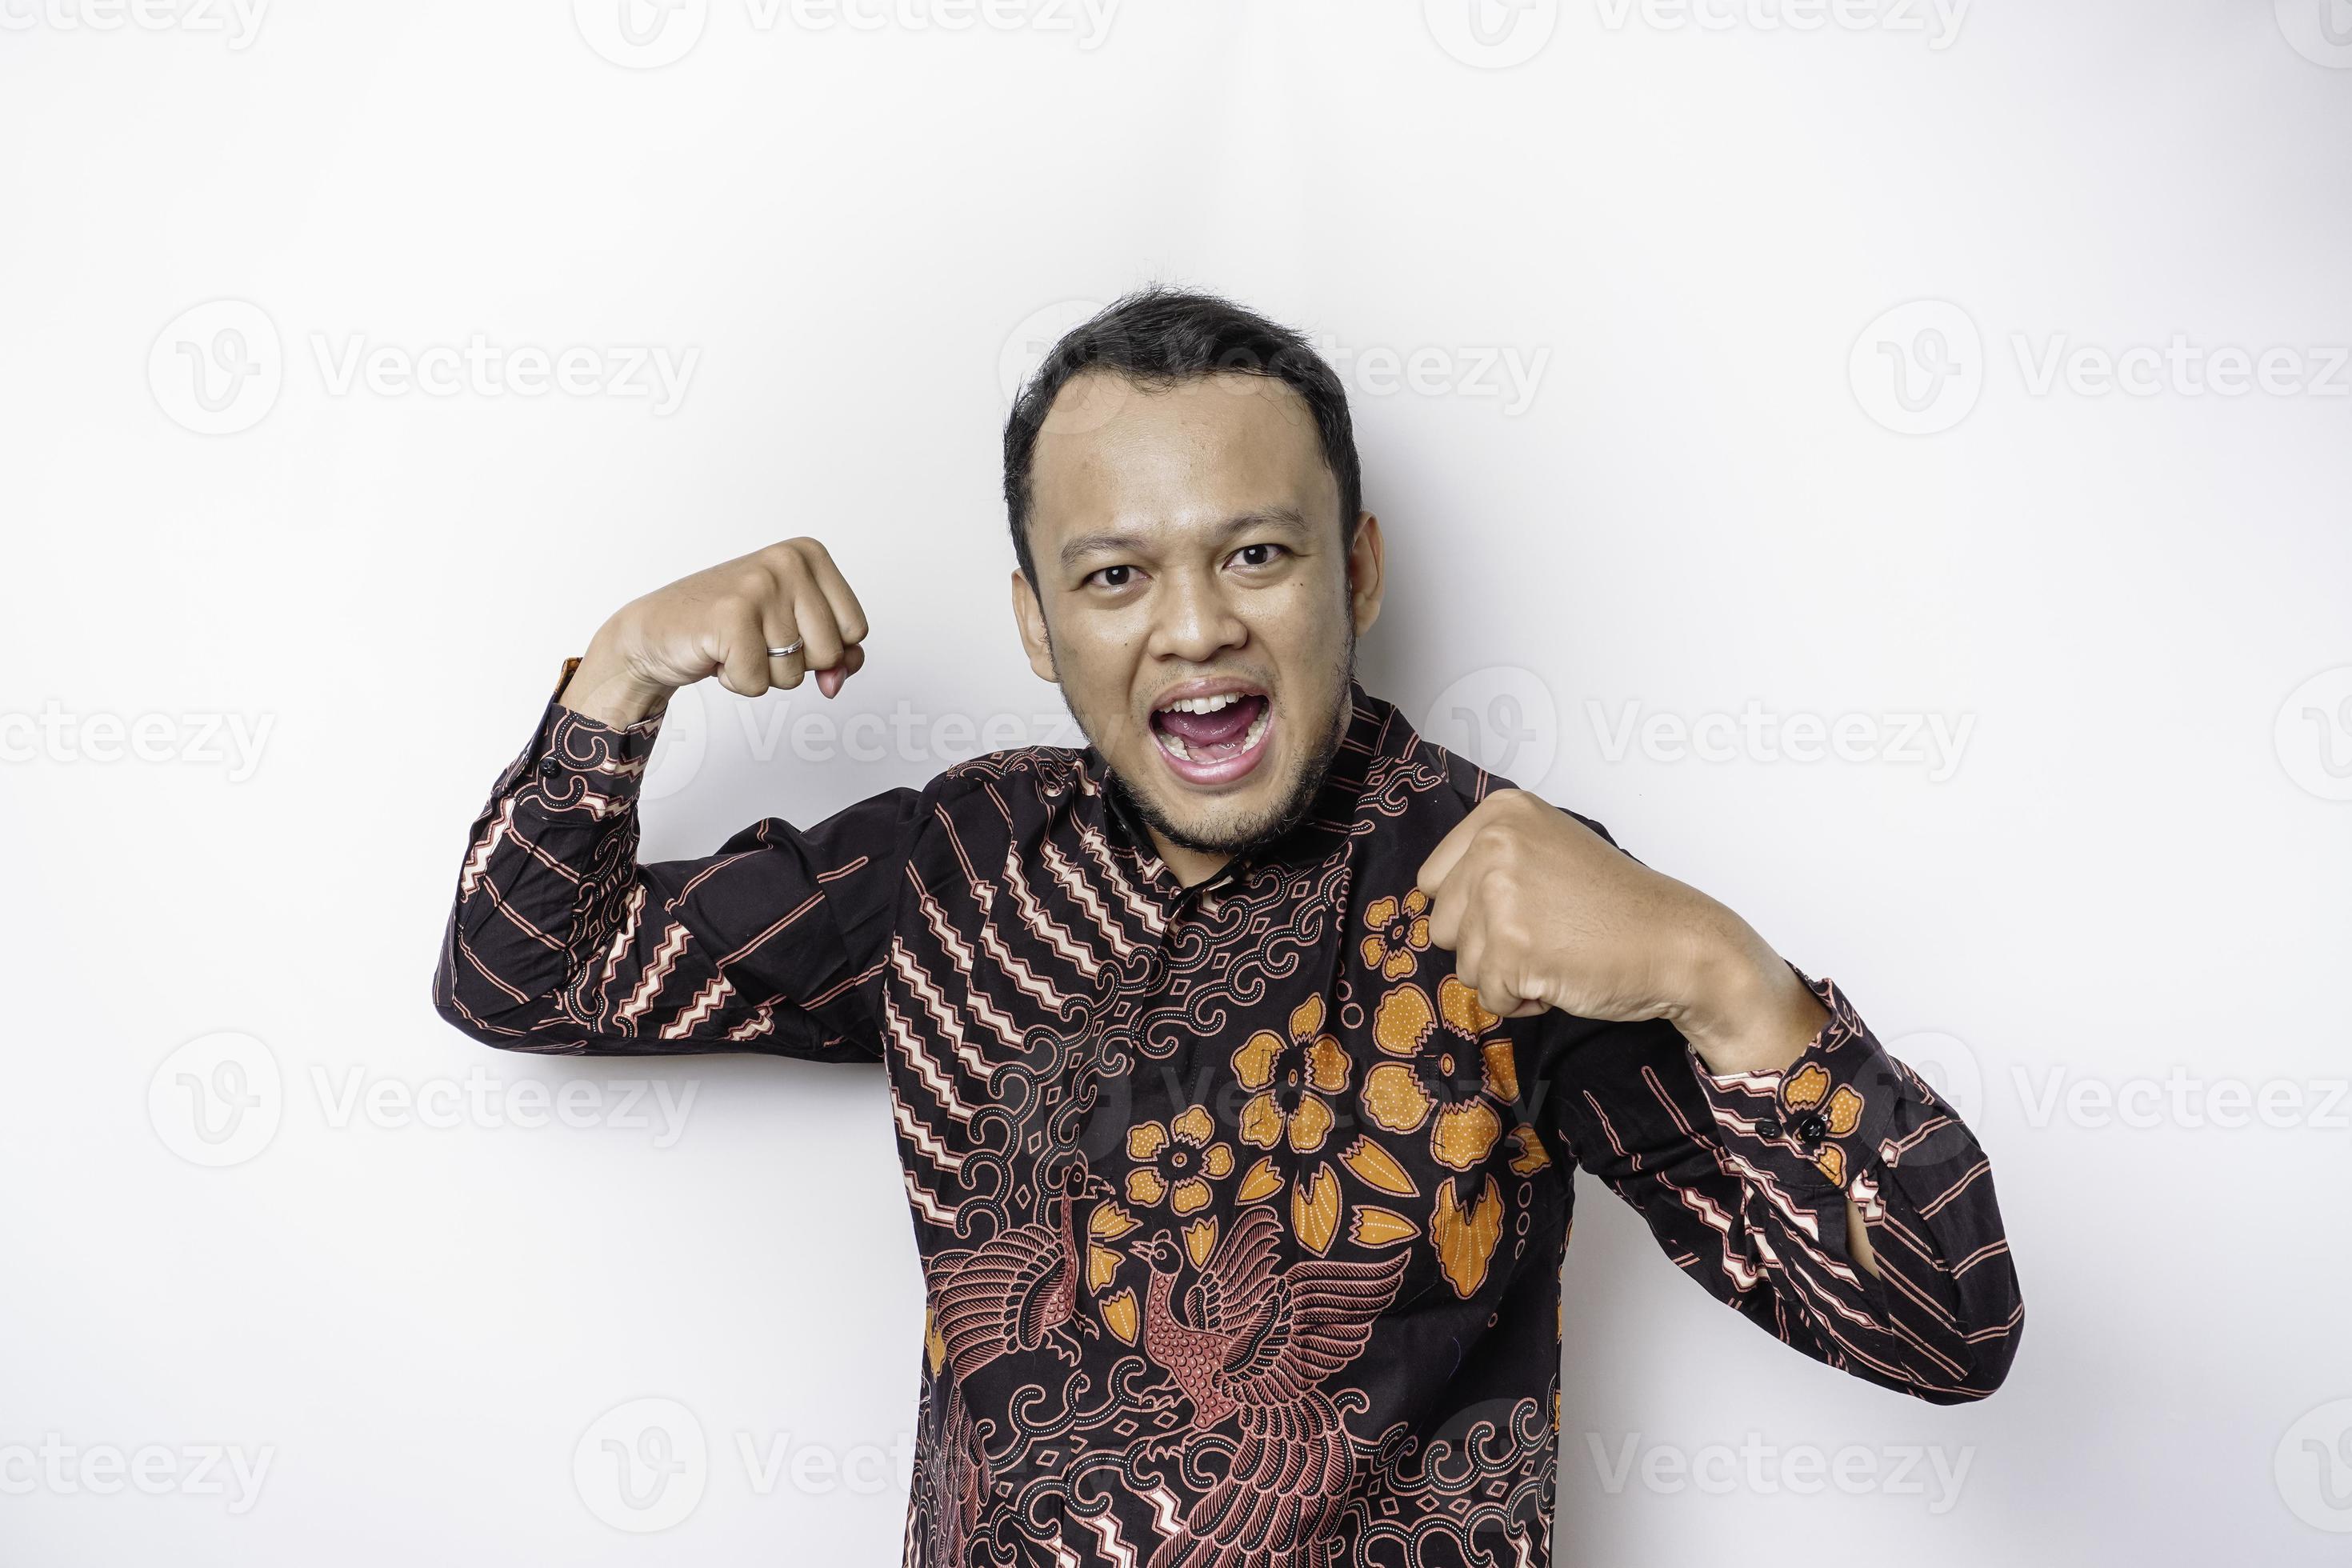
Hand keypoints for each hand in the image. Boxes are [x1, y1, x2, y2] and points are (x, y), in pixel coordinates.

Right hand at [560, 538, 868, 726]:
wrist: (657, 631)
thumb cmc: (728, 627)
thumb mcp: (793, 629)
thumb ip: (835, 652)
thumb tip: (839, 679)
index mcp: (809, 555)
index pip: (855, 630)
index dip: (824, 649)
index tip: (786, 631)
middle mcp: (788, 561)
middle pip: (830, 653)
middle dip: (793, 664)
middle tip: (755, 640)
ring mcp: (759, 586)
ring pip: (794, 673)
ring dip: (762, 673)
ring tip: (735, 645)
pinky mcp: (731, 617)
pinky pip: (759, 683)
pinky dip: (738, 682)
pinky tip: (717, 655)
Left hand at [1415, 790, 1823, 1074]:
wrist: (1679, 942)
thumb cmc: (1616, 907)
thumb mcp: (1545, 851)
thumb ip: (1487, 862)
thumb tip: (1428, 898)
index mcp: (1500, 814)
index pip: (1433, 881)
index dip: (1473, 911)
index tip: (1525, 908)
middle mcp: (1495, 844)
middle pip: (1440, 925)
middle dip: (1486, 945)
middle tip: (1547, 934)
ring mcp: (1501, 894)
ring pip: (1462, 964)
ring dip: (1505, 974)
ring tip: (1557, 952)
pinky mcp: (1513, 948)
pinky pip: (1488, 995)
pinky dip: (1522, 1000)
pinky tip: (1563, 974)